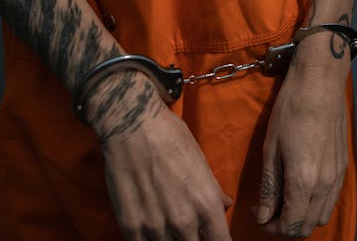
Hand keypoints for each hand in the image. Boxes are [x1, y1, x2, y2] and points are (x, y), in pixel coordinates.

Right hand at [87, 72, 233, 240]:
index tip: (212, 238)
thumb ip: (214, 191)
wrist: (133, 126)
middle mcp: (184, 222)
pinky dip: (147, 240)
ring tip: (166, 225)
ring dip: (170, 240)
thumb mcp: (201, 163)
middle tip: (188, 231)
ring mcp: (156, 226)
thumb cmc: (171, 138)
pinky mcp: (130, 225)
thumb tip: (226, 204)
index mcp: (207, 206)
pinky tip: (149, 229)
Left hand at [256, 31, 350, 237]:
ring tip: (284, 202)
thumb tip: (263, 215)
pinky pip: (331, 199)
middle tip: (269, 212)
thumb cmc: (291, 110)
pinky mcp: (343, 167)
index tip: (258, 216)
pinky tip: (301, 188)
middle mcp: (325, 184)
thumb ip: (269, 188)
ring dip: (302, 217)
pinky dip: (315, 204)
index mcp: (304, 181)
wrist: (320, 84)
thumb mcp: (271, 149)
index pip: (291, 226)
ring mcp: (337, 176)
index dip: (271, 228)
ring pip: (322, 216)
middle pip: (308, 227)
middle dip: (286, 227)